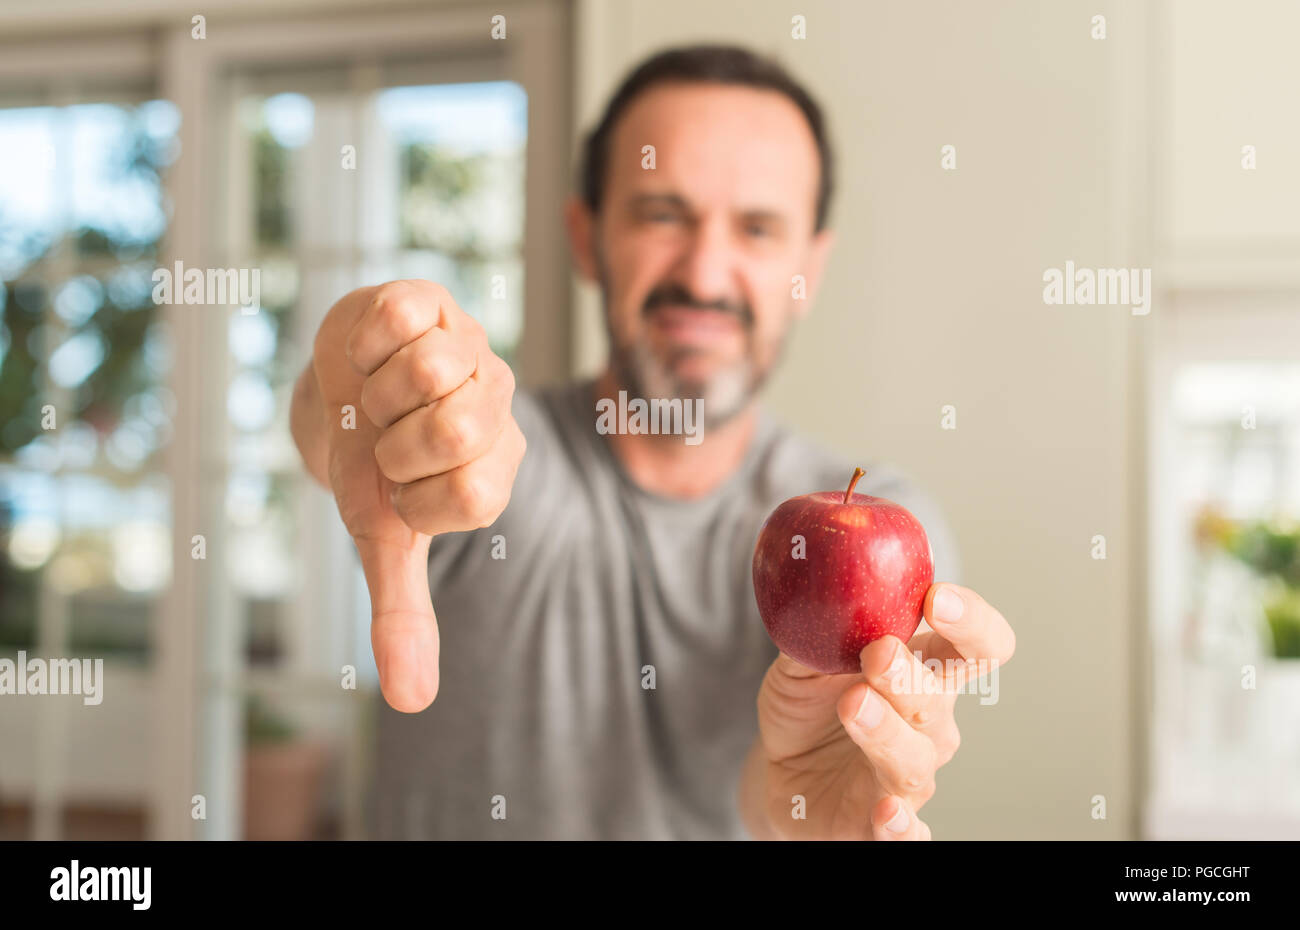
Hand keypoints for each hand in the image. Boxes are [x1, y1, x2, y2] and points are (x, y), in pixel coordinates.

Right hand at [312, 280, 524, 712]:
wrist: (337, 392)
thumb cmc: (371, 468)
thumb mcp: (385, 540)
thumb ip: (403, 613)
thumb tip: (411, 702)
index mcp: (495, 467)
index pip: (475, 495)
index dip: (415, 497)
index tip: (400, 489)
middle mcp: (498, 404)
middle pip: (456, 428)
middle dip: (394, 443)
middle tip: (386, 439)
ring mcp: (470, 346)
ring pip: (430, 370)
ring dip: (374, 393)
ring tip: (377, 396)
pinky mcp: (433, 300)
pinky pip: (399, 320)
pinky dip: (362, 347)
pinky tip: (370, 355)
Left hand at [751, 583, 1014, 838]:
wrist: (780, 767)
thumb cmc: (808, 702)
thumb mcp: (802, 657)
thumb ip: (818, 626)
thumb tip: (821, 585)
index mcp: (924, 671)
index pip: (976, 645)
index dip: (971, 621)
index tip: (936, 597)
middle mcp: (929, 724)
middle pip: (940, 697)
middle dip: (910, 674)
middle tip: (877, 652)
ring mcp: (908, 776)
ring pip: (915, 756)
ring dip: (887, 730)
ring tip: (853, 703)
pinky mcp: (880, 824)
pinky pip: (903, 833)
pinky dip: (901, 827)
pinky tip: (887, 813)